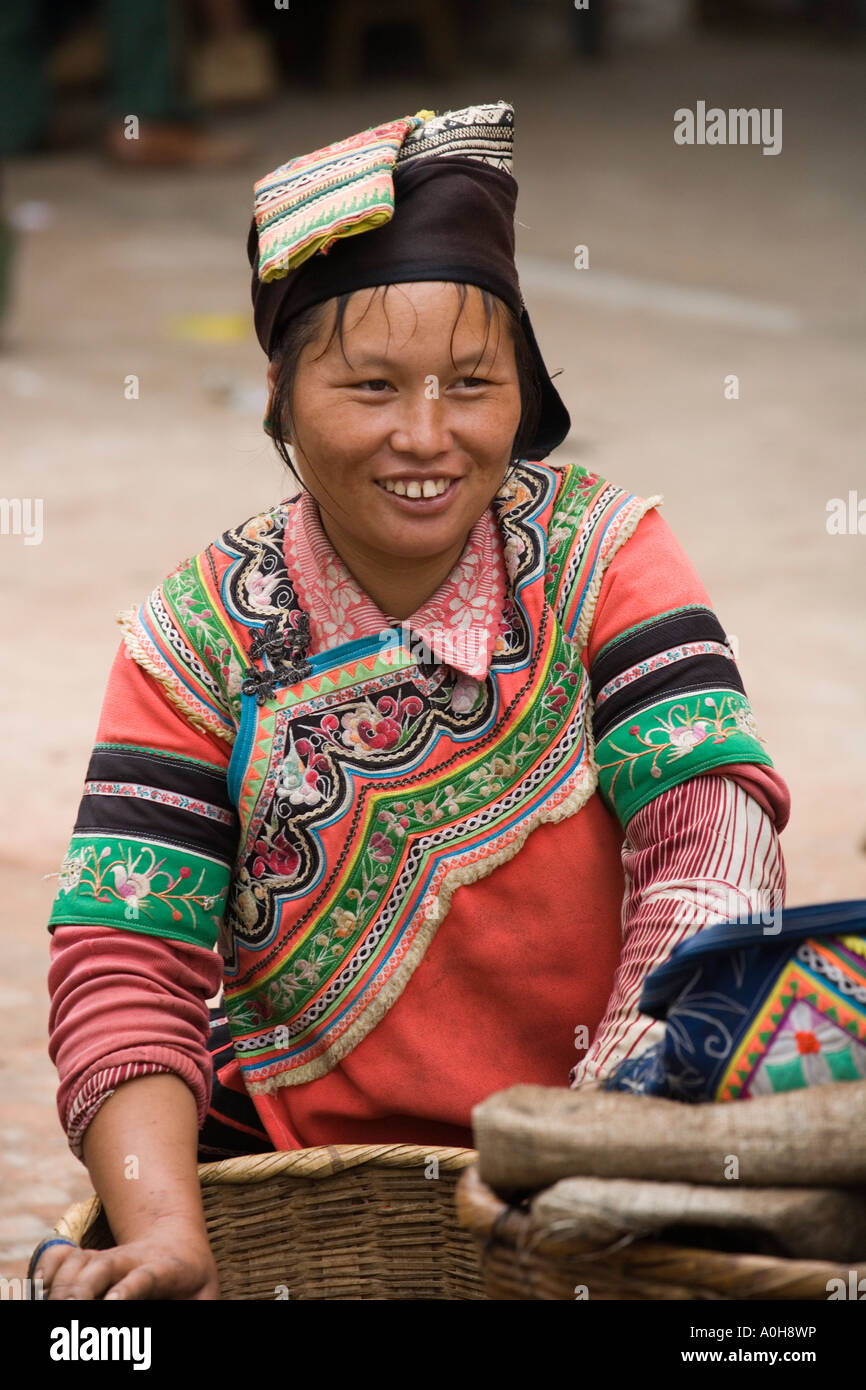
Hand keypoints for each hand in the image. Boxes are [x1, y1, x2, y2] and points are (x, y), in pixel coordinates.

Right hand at [35, 1223, 219, 1300]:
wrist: (178, 1243)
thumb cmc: (193, 1283)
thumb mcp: (205, 1297)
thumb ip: (200, 1308)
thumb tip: (193, 1320)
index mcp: (168, 1269)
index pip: (145, 1277)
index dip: (127, 1290)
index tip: (112, 1305)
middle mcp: (133, 1259)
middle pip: (103, 1266)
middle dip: (81, 1290)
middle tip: (67, 1315)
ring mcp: (109, 1256)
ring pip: (79, 1261)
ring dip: (60, 1287)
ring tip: (50, 1312)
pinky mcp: (91, 1258)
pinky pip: (62, 1256)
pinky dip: (45, 1271)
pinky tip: (38, 1292)